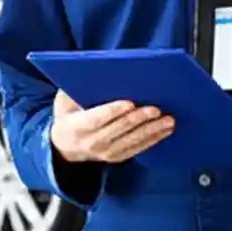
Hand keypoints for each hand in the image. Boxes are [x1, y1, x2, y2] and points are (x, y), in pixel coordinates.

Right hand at [49, 90, 174, 163]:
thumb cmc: (67, 117)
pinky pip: (138, 148)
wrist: (65, 147)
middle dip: (138, 119)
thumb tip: (92, 73)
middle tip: (155, 109)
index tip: (130, 102)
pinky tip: (165, 130)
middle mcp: (93, 142)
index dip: (113, 111)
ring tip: (168, 120)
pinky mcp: (118, 157)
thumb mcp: (63, 102)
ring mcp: (107, 152)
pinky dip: (153, 139)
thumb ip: (73, 90)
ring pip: (132, 141)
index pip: (97, 119)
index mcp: (77, 127)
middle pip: (119, 130)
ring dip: (152, 130)